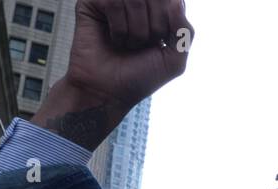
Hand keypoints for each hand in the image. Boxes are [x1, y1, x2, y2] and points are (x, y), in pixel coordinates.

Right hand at [34, 0, 192, 149]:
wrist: (108, 91)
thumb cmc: (140, 77)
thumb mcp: (174, 60)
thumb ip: (185, 31)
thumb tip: (177, 1)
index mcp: (157, 12)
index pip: (173, 1)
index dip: (170, 22)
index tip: (161, 42)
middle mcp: (136, 3)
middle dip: (155, 28)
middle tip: (142, 46)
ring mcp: (114, 1)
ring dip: (136, 31)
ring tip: (128, 45)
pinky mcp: (92, 3)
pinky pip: (113, 2)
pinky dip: (118, 27)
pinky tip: (113, 39)